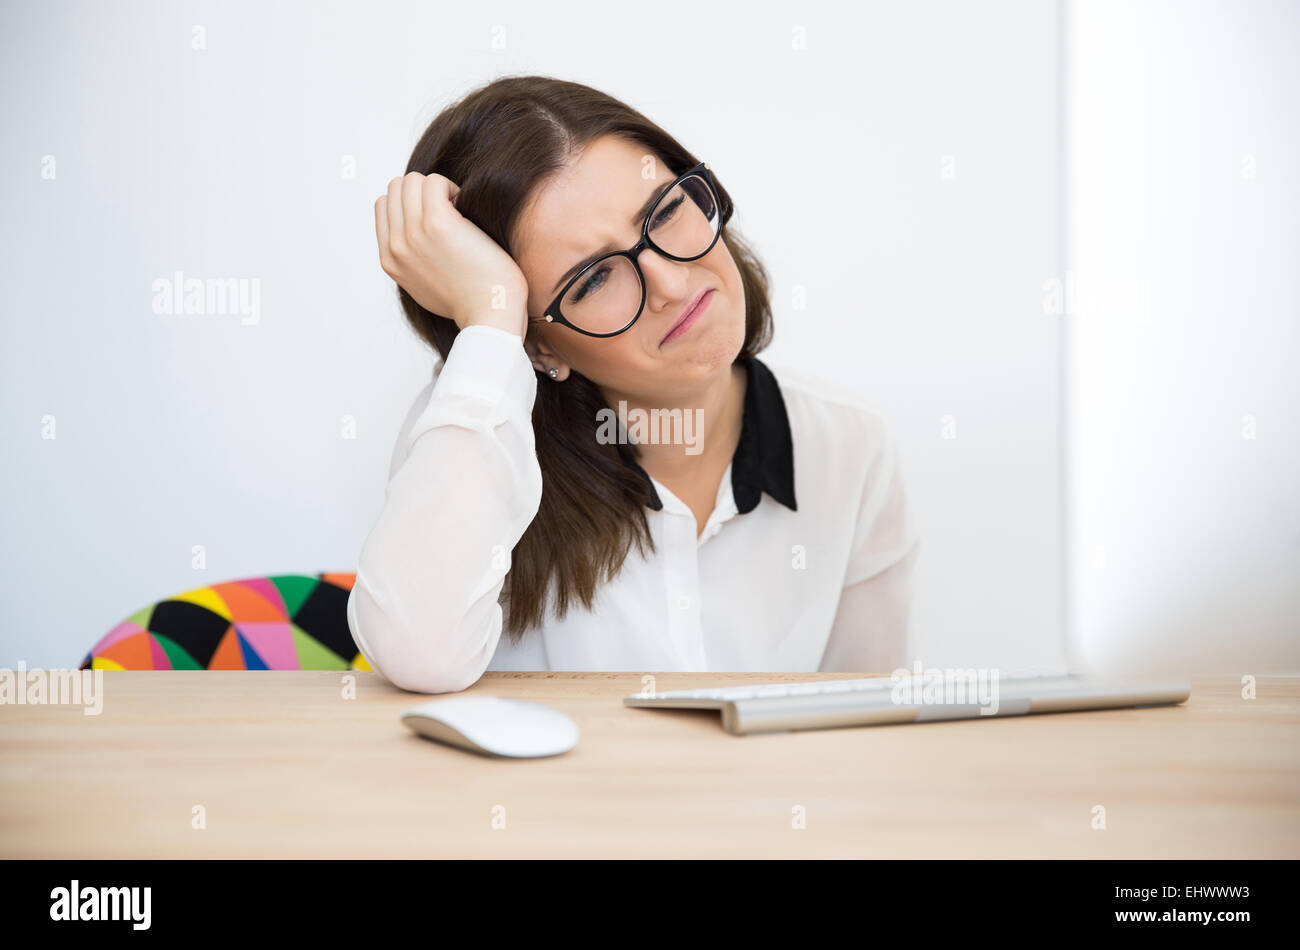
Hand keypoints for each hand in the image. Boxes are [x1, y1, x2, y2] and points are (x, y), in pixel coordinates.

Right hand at [374, 172, 529, 336]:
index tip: (436, 219)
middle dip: (423, 192)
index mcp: (389, 259)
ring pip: (412, 180)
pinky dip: (452, 188)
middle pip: (395, 188)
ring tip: (458, 211)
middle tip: (450, 212)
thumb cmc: (470, 300)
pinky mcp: (437, 224)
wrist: (489, 315)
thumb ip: (412, 259)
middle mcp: (396, 246)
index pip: (383, 205)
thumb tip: (417, 235)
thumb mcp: (424, 284)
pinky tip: (466, 210)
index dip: (411, 203)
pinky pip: (434, 182)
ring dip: (438, 188)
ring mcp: (413, 234)